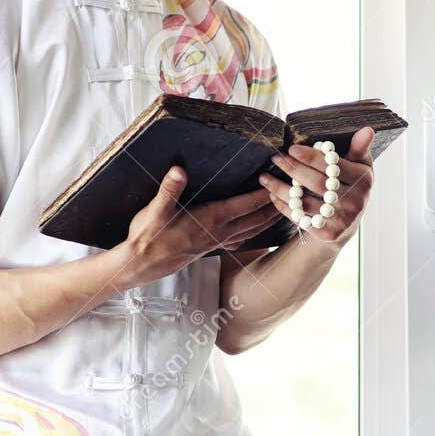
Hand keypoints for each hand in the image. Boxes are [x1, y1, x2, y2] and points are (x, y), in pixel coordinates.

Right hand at [120, 167, 283, 285]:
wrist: (139, 266)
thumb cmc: (147, 236)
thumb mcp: (154, 211)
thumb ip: (169, 190)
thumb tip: (179, 169)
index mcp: (211, 219)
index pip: (246, 204)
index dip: (263, 192)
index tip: (279, 178)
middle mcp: (219, 231)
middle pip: (258, 218)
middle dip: (277, 205)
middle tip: (295, 192)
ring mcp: (217, 242)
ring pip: (254, 230)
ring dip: (271, 218)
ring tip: (288, 208)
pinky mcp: (212, 248)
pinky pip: (243, 238)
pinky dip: (256, 231)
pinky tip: (259, 228)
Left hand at [257, 125, 375, 246]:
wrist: (347, 222)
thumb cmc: (349, 185)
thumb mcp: (358, 166)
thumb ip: (358, 148)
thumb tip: (367, 129)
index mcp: (365, 180)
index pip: (334, 166)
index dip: (311, 157)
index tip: (291, 149)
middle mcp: (357, 201)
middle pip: (318, 183)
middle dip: (293, 169)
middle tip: (276, 158)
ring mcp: (344, 219)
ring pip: (306, 202)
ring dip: (281, 189)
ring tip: (265, 177)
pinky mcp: (329, 234)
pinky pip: (301, 218)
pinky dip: (284, 207)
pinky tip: (273, 194)